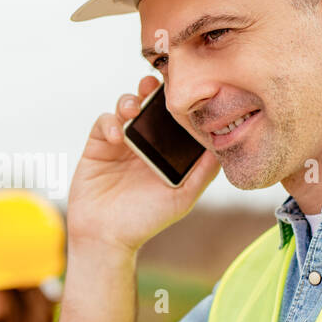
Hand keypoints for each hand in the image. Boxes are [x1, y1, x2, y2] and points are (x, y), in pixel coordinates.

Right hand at [66, 75, 219, 253]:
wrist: (105, 237)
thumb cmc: (145, 221)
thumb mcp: (182, 198)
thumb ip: (202, 174)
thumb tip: (224, 148)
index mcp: (165, 150)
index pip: (174, 117)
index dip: (178, 101)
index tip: (186, 90)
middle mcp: (144, 142)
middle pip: (149, 104)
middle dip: (152, 89)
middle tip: (156, 84)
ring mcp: (120, 141)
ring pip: (126, 106)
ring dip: (130, 101)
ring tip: (134, 108)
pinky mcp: (98, 145)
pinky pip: (104, 122)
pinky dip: (110, 123)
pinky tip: (118, 135)